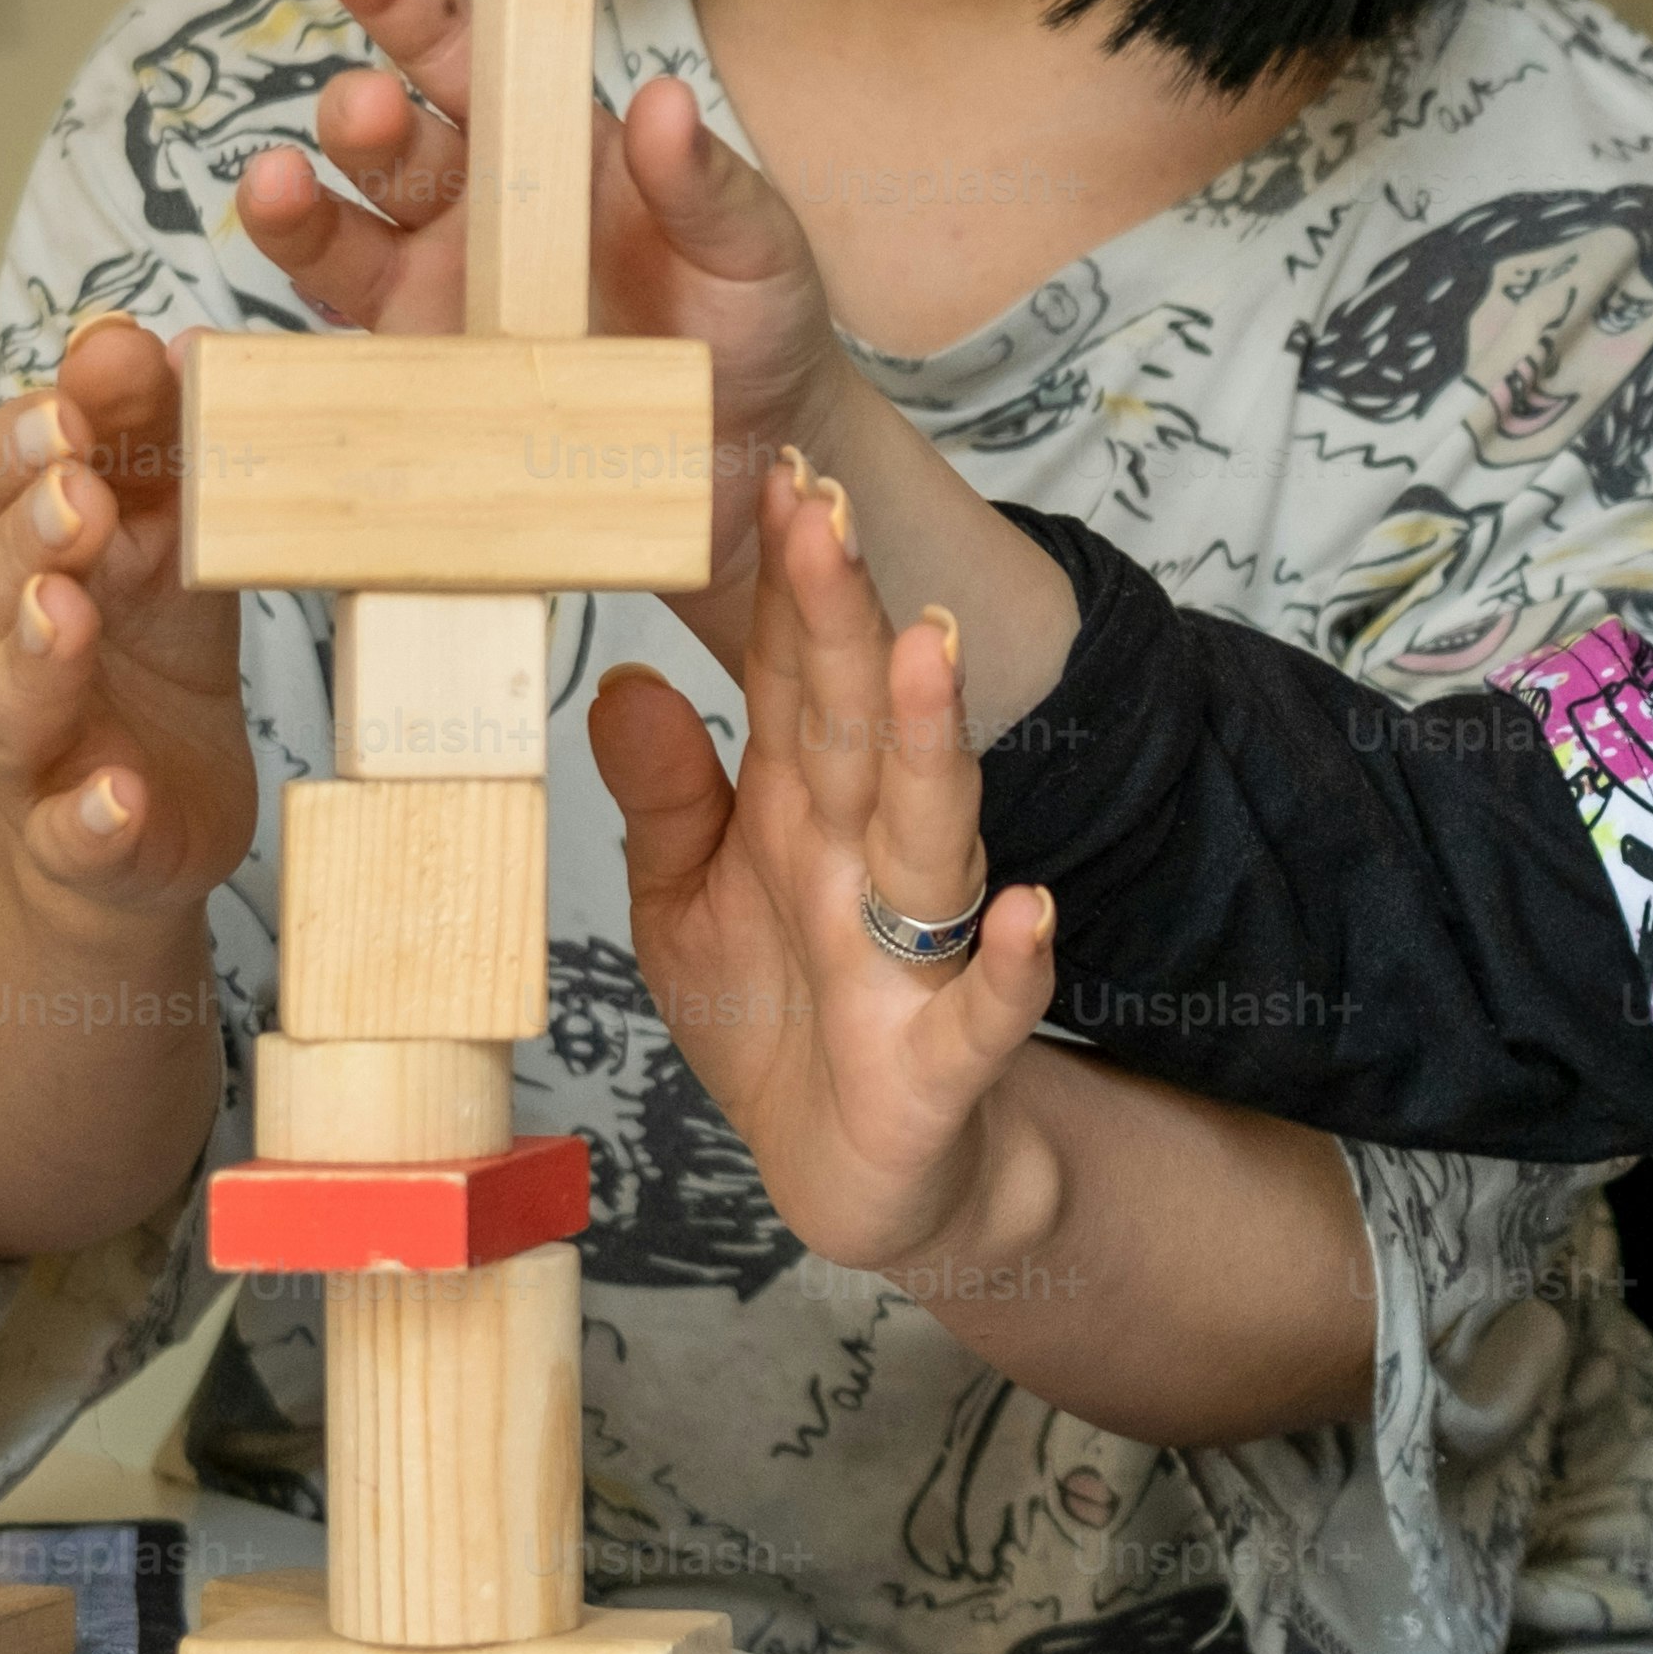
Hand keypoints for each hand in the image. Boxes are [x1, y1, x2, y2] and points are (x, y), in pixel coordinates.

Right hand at [0, 315, 254, 927]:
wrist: (141, 819)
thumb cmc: (144, 644)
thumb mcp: (161, 530)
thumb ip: (148, 441)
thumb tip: (136, 336)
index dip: (9, 450)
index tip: (74, 408)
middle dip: (22, 538)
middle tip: (78, 494)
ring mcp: (28, 758)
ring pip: (3, 707)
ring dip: (35, 657)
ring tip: (69, 613)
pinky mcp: (79, 849)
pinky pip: (69, 838)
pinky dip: (88, 818)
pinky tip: (116, 795)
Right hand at [237, 0, 866, 632]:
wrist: (753, 462)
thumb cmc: (757, 329)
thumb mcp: (756, 248)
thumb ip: (708, 183)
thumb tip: (663, 100)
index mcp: (552, 146)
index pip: (467, 54)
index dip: (406, 3)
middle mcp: (479, 213)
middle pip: (390, 143)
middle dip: (363, 116)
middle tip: (363, 106)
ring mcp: (440, 299)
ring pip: (344, 239)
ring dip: (302, 209)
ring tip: (279, 185)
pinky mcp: (425, 387)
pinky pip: (343, 357)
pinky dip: (289, 338)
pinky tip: (241, 324)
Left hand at [590, 448, 1057, 1277]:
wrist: (858, 1178)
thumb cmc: (778, 1021)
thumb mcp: (687, 903)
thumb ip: (666, 795)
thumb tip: (622, 681)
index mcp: (801, 813)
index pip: (798, 678)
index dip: (786, 587)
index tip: (770, 475)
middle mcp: (863, 863)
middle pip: (856, 728)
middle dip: (845, 622)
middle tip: (824, 514)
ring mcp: (911, 956)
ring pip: (929, 835)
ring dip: (934, 747)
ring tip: (932, 652)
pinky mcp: (942, 1063)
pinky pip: (983, 1011)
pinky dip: (1010, 968)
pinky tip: (1031, 913)